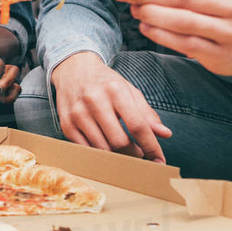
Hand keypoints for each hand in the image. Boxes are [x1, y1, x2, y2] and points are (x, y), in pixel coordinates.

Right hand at [50, 51, 171, 162]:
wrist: (73, 70)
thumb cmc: (105, 83)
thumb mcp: (129, 91)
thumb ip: (147, 114)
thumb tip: (165, 135)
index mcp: (115, 91)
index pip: (137, 126)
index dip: (151, 146)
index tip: (159, 160)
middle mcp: (94, 101)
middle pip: (119, 142)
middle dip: (134, 154)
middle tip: (139, 154)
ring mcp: (77, 113)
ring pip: (102, 148)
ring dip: (117, 156)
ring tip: (124, 151)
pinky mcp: (66, 124)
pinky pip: (86, 149)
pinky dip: (99, 153)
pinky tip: (106, 147)